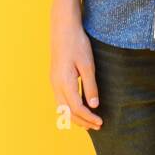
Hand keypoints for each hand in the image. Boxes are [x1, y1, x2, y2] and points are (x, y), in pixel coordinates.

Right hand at [50, 8, 102, 129]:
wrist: (63, 28)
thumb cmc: (77, 44)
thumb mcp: (87, 65)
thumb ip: (90, 86)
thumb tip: (94, 105)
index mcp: (64, 82)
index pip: (76, 108)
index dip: (89, 118)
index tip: (100, 122)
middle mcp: (56, 85)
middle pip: (67, 112)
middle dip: (82, 121)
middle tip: (97, 126)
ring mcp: (53, 82)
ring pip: (62, 107)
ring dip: (75, 117)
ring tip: (88, 122)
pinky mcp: (55, 78)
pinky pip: (60, 100)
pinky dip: (69, 109)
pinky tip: (79, 109)